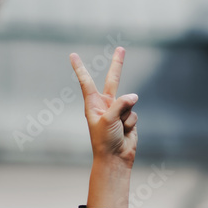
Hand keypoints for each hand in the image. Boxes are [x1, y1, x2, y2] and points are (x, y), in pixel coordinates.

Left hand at [71, 47, 138, 165]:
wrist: (115, 158)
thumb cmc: (104, 140)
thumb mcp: (108, 119)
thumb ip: (121, 104)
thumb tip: (134, 96)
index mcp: (93, 104)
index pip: (86, 81)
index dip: (79, 68)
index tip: (72, 55)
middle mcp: (105, 104)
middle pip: (113, 79)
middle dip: (118, 64)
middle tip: (121, 48)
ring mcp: (118, 110)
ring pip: (128, 103)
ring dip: (126, 116)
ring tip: (118, 129)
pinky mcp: (129, 118)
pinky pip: (134, 114)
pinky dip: (131, 123)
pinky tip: (125, 132)